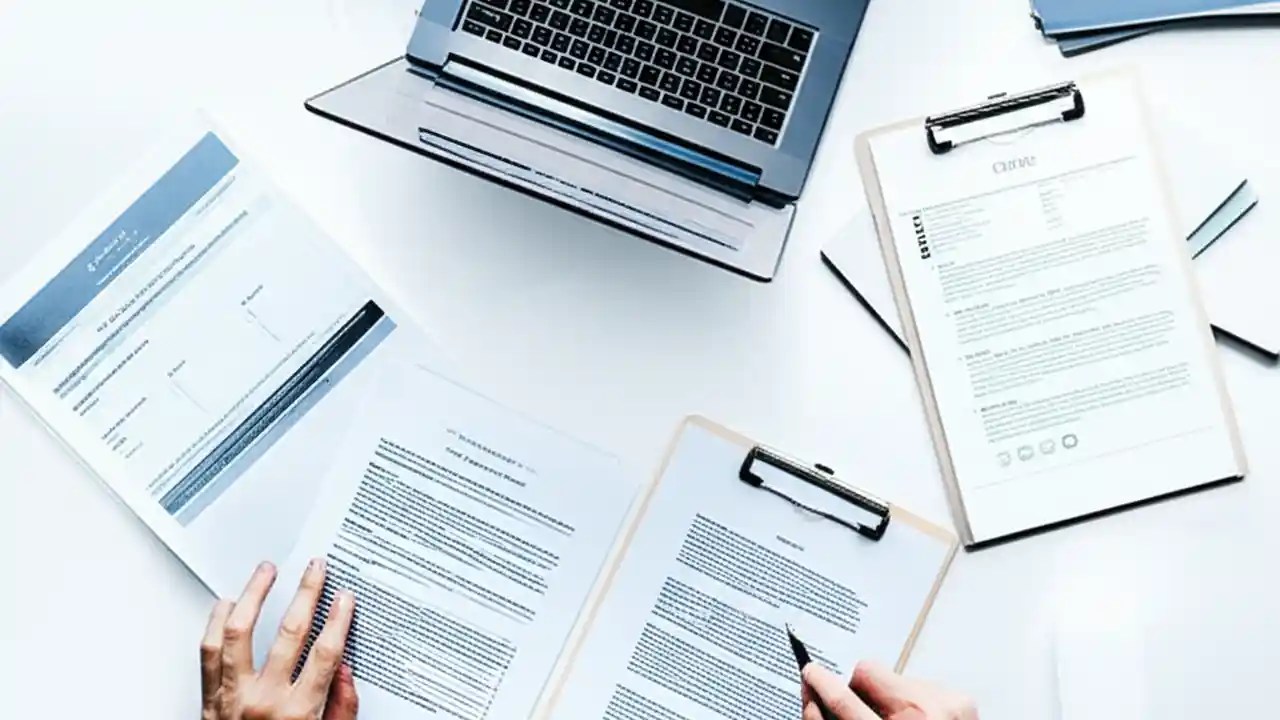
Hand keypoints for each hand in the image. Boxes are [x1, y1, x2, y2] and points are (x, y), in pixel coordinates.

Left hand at [200, 559, 358, 719]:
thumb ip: (340, 710)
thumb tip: (345, 672)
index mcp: (298, 714)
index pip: (325, 653)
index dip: (338, 619)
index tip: (345, 598)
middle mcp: (263, 701)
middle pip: (290, 633)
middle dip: (307, 594)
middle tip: (315, 570)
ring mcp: (232, 697)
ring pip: (240, 632)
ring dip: (255, 595)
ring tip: (266, 572)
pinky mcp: (208, 698)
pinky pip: (209, 651)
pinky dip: (216, 622)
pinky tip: (227, 602)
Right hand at [802, 661, 976, 719]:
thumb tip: (814, 699)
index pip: (844, 701)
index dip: (821, 685)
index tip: (812, 674)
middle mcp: (924, 716)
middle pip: (868, 673)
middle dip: (858, 688)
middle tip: (859, 703)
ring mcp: (947, 706)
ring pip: (895, 678)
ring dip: (890, 698)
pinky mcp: (962, 701)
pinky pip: (921, 685)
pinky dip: (915, 702)